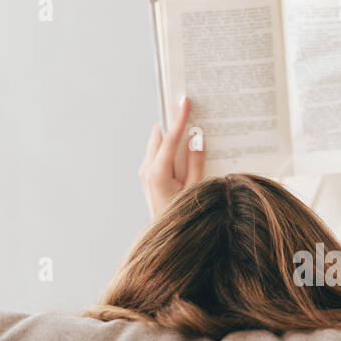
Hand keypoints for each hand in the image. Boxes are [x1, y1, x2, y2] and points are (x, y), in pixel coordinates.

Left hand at [140, 96, 204, 217]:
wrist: (168, 239)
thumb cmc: (184, 215)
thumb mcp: (196, 188)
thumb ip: (196, 162)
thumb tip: (196, 139)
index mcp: (158, 172)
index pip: (170, 138)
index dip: (180, 118)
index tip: (185, 102)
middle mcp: (147, 169)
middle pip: (159, 135)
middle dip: (175, 126)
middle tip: (193, 117)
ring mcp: (144, 172)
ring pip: (158, 143)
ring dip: (172, 139)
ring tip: (191, 138)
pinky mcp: (147, 176)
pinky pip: (157, 154)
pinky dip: (169, 149)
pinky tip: (185, 155)